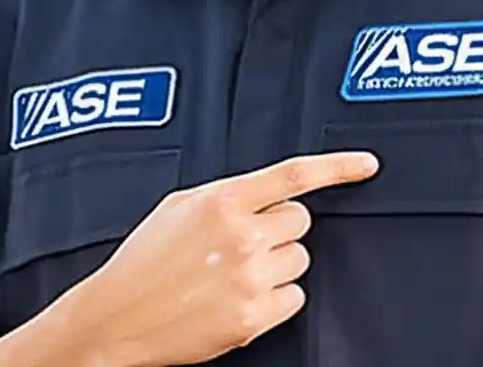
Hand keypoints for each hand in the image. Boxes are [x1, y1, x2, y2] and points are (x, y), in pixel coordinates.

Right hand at [56, 151, 380, 365]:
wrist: (116, 317)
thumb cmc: (143, 262)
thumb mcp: (179, 207)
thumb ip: (227, 195)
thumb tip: (266, 193)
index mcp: (222, 202)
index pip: (294, 175)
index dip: (338, 167)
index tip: (366, 165)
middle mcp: (241, 237)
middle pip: (301, 221)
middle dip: (279, 228)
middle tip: (245, 242)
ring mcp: (250, 278)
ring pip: (299, 259)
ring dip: (276, 263)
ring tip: (233, 272)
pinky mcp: (254, 315)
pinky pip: (295, 297)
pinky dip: (275, 297)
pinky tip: (239, 295)